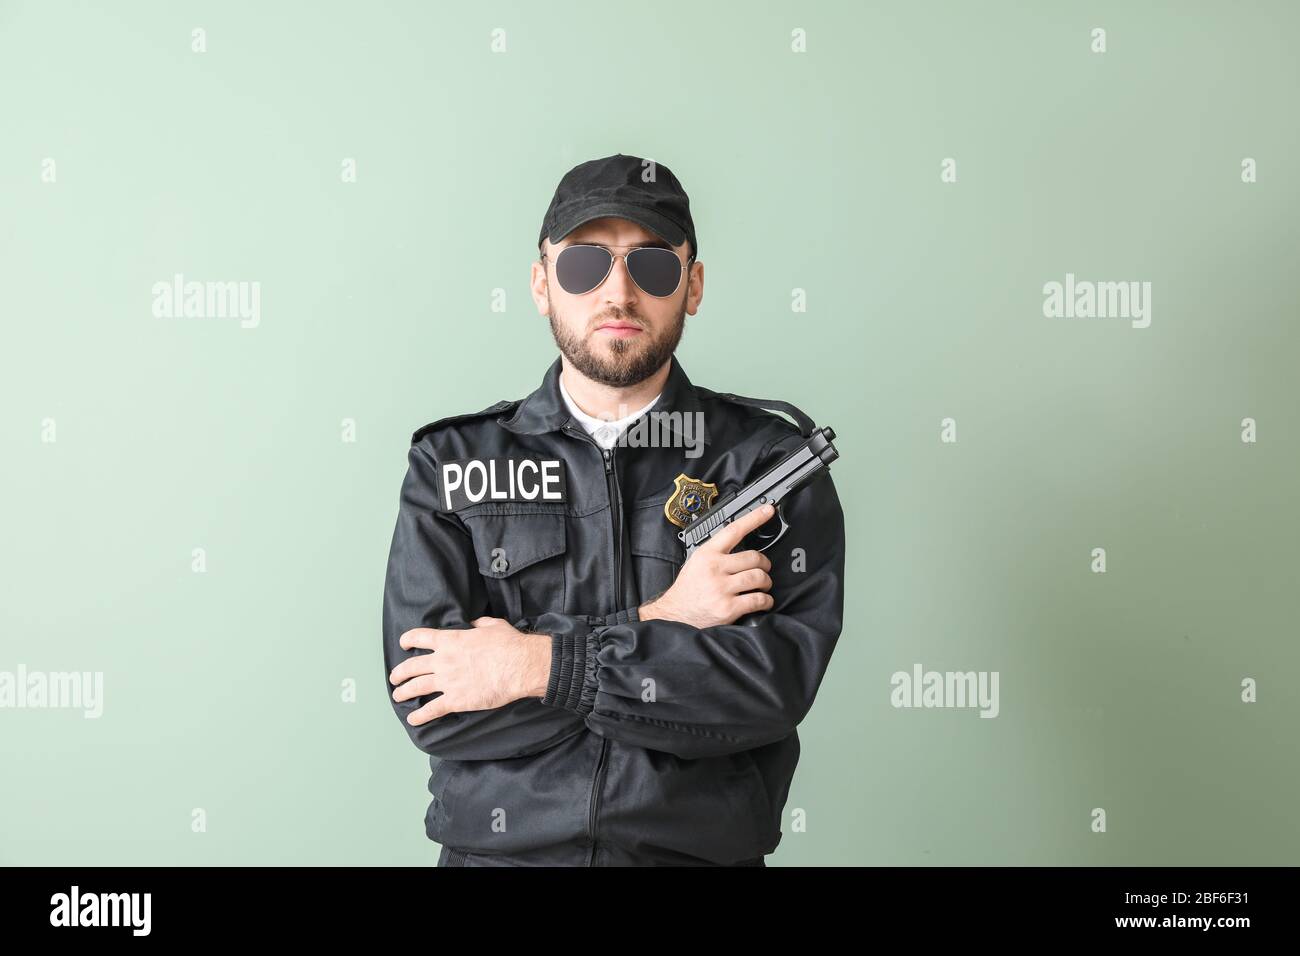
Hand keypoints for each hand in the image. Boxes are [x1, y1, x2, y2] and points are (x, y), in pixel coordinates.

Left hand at [389, 616, 551, 725]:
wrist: (519, 666)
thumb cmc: (509, 644)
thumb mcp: (492, 625)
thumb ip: (478, 624)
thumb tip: (473, 624)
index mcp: (451, 641)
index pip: (420, 637)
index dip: (408, 640)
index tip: (404, 644)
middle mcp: (443, 661)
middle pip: (412, 666)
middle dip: (400, 672)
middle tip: (395, 677)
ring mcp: (447, 682)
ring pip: (417, 688)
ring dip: (404, 692)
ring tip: (398, 696)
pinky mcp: (456, 700)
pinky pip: (432, 709)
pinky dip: (420, 715)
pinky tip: (413, 719)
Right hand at [638, 503, 775, 628]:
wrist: (674, 615)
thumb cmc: (687, 590)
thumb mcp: (696, 562)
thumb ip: (716, 553)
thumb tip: (741, 544)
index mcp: (707, 554)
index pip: (734, 530)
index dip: (754, 518)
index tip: (768, 511)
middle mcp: (715, 569)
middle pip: (754, 557)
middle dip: (764, 564)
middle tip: (763, 569)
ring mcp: (722, 588)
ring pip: (759, 577)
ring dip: (766, 582)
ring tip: (762, 585)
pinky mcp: (728, 608)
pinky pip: (758, 599)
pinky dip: (766, 600)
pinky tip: (763, 601)